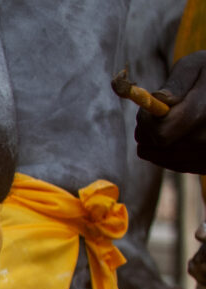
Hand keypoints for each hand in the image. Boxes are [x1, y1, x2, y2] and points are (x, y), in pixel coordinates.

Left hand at [137, 52, 205, 172]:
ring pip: (161, 156)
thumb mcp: (198, 66)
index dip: (147, 120)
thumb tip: (159, 100)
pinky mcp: (205, 165)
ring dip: (154, 140)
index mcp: (205, 113)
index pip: (161, 132)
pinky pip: (172, 163)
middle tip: (158, 112)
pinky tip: (176, 132)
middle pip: (159, 145)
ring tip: (168, 120)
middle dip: (148, 129)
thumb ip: (177, 82)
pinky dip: (166, 149)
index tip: (152, 107)